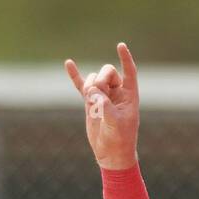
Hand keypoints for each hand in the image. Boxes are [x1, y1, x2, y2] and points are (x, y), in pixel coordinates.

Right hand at [64, 42, 140, 169]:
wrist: (111, 153)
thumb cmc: (119, 139)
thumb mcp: (114, 123)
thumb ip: (104, 106)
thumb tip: (92, 92)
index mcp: (129, 95)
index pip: (129, 72)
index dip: (126, 59)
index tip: (120, 46)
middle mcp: (117, 93)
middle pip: (108, 72)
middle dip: (101, 78)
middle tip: (97, 93)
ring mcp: (103, 96)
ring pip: (95, 79)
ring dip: (91, 86)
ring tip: (92, 102)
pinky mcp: (91, 102)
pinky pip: (82, 86)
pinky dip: (75, 76)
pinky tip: (68, 64)